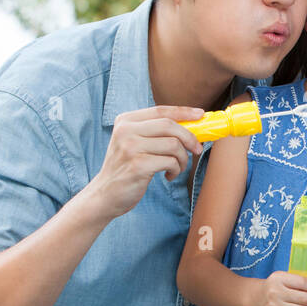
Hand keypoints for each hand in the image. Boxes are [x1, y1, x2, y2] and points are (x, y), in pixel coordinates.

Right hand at [84, 105, 205, 221]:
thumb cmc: (126, 168)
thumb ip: (155, 132)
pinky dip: (176, 170)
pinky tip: (168, 176)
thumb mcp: (134, 143)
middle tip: (197, 149)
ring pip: (173, 145)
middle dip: (189, 137)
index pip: (160, 110)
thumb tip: (191, 125)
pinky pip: (170, 162)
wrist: (105, 194)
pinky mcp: (137, 166)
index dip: (184, 111)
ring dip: (183, 159)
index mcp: (126, 121)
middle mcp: (126, 131)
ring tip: (177, 168)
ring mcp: (130, 148)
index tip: (201, 115)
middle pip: (169, 125)